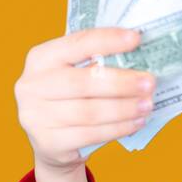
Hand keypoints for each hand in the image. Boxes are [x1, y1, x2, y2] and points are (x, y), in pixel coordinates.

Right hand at [13, 26, 156, 172]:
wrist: (52, 143)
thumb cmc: (71, 99)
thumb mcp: (74, 74)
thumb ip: (97, 63)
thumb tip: (141, 57)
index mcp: (41, 58)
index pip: (76, 44)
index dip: (107, 40)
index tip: (136, 39)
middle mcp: (31, 85)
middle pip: (83, 82)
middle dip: (121, 82)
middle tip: (150, 82)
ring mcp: (35, 116)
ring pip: (89, 112)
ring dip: (124, 108)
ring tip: (147, 105)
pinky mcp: (48, 142)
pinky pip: (90, 135)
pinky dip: (117, 129)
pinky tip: (136, 123)